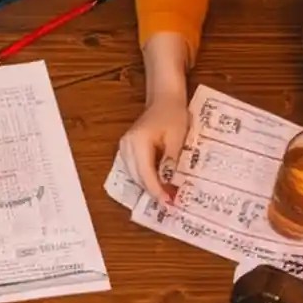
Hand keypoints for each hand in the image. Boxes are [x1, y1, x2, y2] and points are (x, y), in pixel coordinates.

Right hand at [120, 33, 190, 201]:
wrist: (164, 98)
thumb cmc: (173, 114)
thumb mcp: (178, 137)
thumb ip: (171, 161)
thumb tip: (170, 183)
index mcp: (138, 143)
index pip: (146, 174)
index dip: (157, 190)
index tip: (169, 202)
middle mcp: (126, 147)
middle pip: (138, 177)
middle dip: (153, 191)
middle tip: (171, 203)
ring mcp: (124, 148)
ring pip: (135, 175)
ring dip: (149, 186)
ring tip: (166, 195)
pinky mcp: (127, 149)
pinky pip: (134, 169)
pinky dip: (145, 178)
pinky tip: (158, 184)